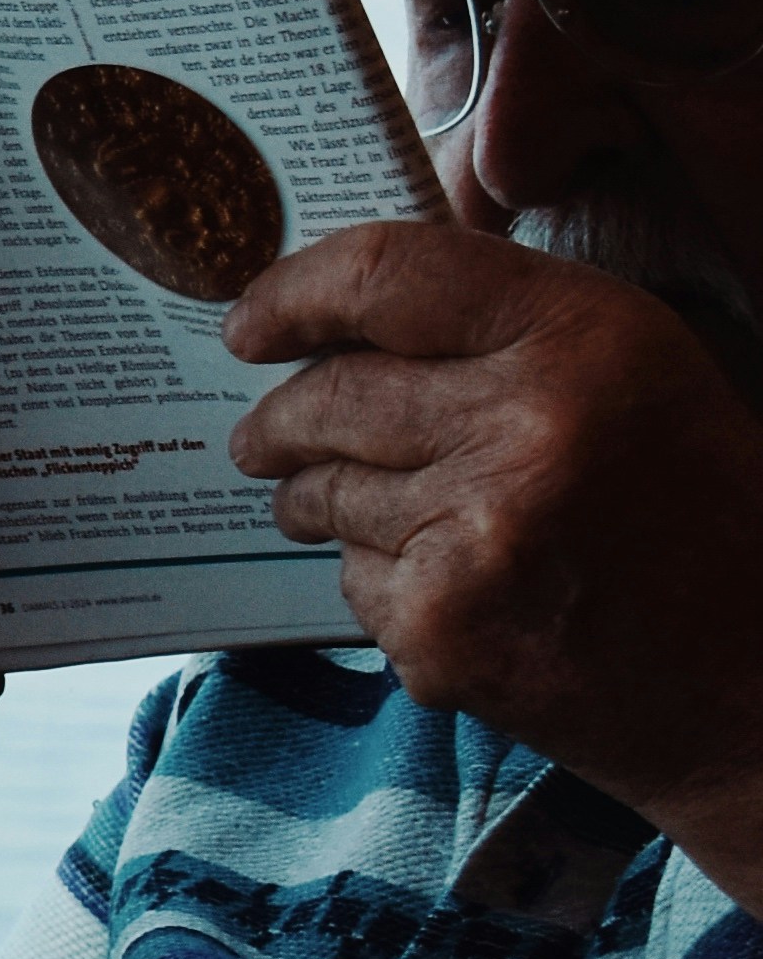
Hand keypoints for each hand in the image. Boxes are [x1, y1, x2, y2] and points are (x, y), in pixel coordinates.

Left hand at [226, 220, 762, 866]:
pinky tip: (456, 591)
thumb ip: (500, 332)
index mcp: (586, 339)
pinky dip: (382, 586)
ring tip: (374, 514)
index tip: (248, 321)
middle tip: (263, 436)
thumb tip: (339, 313)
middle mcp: (528, 425)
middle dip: (278, 421)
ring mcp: (477, 534)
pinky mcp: (441, 629)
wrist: (761, 684)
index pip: (389, 274)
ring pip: (324, 493)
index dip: (296, 292)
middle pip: (327, 396)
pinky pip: (353, 582)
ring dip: (320, 503)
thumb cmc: (702, 517)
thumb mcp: (635, 377)